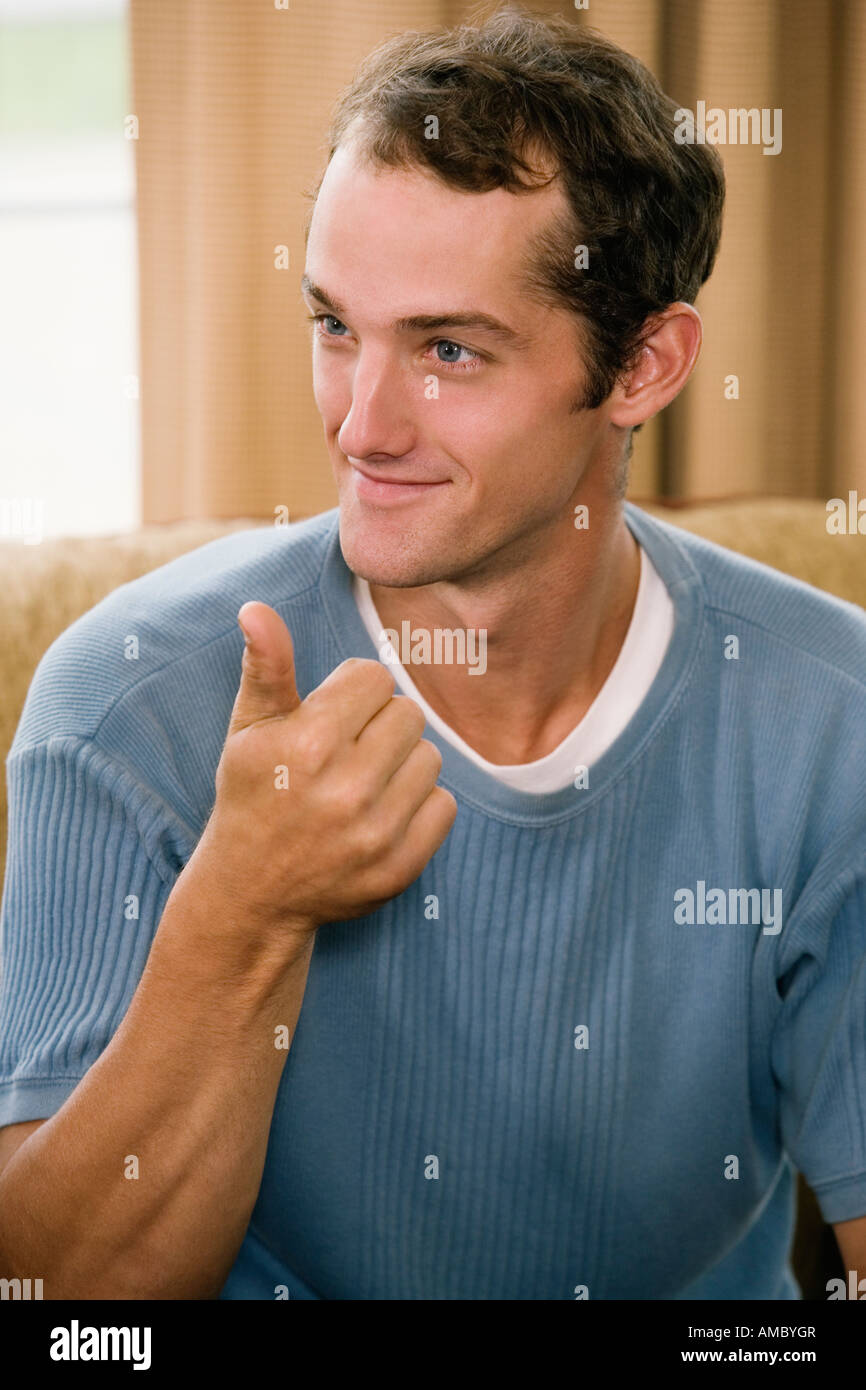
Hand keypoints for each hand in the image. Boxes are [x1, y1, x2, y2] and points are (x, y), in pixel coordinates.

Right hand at [189, 601, 456, 934]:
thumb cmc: (253, 796)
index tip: (330, 719)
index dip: (352, 694)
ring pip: (431, 757)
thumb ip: (265, 667)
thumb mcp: (248, 729)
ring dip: (402, 765)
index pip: (374, 677)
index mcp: (309, 742)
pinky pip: (444, 805)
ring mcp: (376, 832)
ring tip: (363, 785)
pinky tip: (381, 816)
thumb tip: (255, 609)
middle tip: (347, 754)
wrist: (252, 893)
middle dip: (379, 727)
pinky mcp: (400, 867)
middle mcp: (346, 787)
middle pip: (408, 714)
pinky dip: (420, 807)